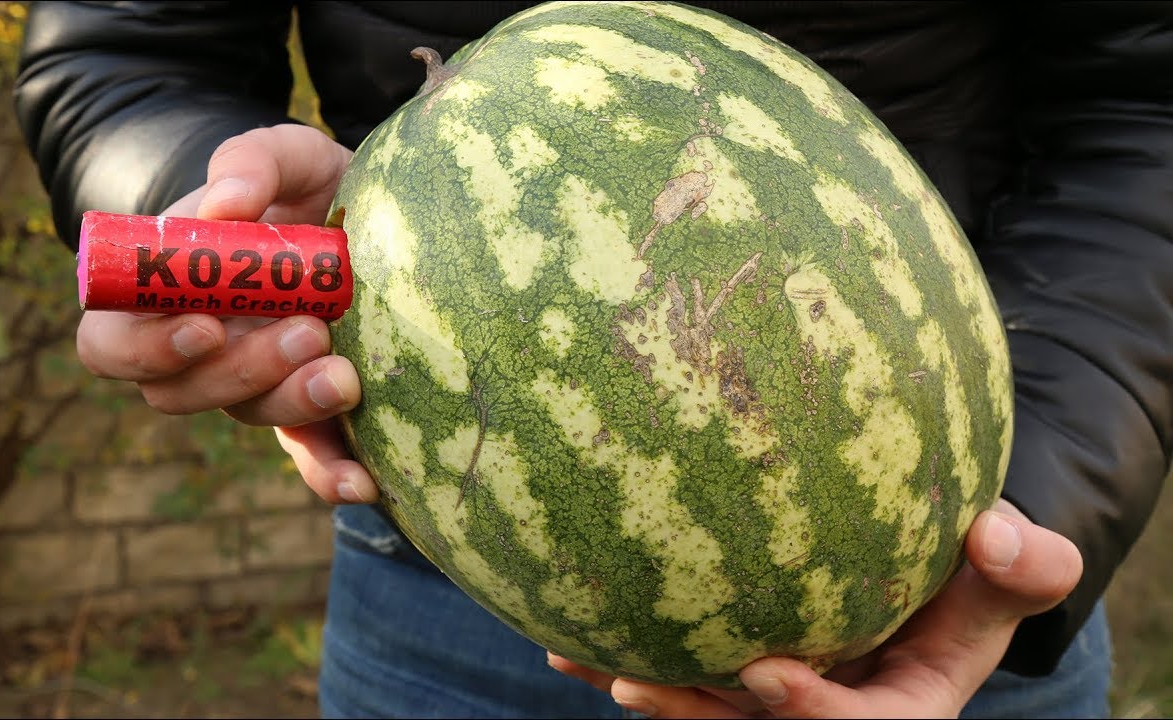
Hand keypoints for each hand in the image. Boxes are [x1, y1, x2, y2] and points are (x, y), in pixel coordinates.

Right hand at [75, 123, 378, 504]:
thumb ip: (252, 162)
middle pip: (180, 392)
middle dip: (240, 371)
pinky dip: (331, 475)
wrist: (375, 217)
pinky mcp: (313, 406)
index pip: (111, 341)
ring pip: (249, 417)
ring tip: (346, 373)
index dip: (145, 347)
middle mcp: (202, 347)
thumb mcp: (289, 155)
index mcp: (165, 291)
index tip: (207, 324)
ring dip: (293, 402)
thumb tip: (224, 209)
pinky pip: (310, 455)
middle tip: (308, 330)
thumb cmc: (310, 185)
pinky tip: (365, 484)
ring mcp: (257, 381)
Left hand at [549, 499, 1081, 718]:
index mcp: (899, 706)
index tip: (762, 672)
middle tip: (636, 687)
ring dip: (644, 685)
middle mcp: (830, 705)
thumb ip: (1025, 564)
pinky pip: (687, 657)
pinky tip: (573, 630)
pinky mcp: (745, 657)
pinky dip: (632, 647)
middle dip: (697, 714)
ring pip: (708, 702)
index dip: (808, 710)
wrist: (939, 570)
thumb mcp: (1013, 573)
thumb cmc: (979, 574)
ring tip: (577, 660)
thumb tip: (994, 533)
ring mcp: (783, 685)